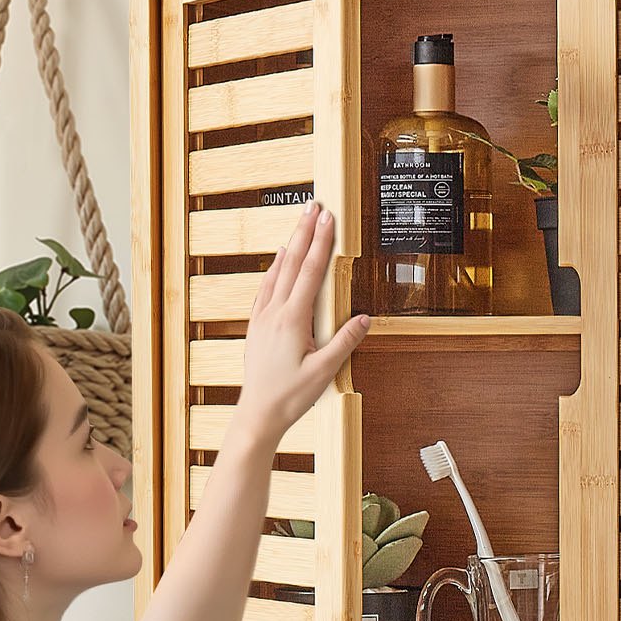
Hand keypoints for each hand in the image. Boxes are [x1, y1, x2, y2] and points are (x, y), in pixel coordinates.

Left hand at [231, 199, 369, 450]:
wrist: (257, 413)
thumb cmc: (289, 397)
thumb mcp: (323, 372)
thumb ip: (344, 342)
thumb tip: (364, 318)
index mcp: (292, 320)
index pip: (310, 272)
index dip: (321, 243)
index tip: (328, 219)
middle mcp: (274, 313)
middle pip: (292, 263)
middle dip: (305, 232)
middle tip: (314, 206)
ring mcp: (262, 318)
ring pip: (276, 272)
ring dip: (290, 246)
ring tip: (299, 224)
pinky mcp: (256, 326)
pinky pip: (266, 288)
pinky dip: (274, 269)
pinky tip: (278, 261)